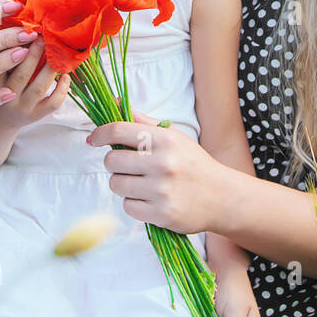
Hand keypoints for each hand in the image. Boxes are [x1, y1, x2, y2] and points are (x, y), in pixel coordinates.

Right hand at [0, 37, 71, 130]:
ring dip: (50, 67)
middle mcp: (6, 98)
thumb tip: (7, 22)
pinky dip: (62, 89)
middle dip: (34, 54)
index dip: (10, 49)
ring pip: (39, 87)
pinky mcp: (36, 116)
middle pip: (21, 74)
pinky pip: (52, 103)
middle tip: (41, 36)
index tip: (21, 33)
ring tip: (58, 50)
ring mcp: (22, 108)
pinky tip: (66, 75)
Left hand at [84, 109, 231, 234]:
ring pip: (116, 185)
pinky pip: (127, 206)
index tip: (94, 139)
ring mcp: (161, 191)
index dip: (100, 134)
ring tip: (141, 183)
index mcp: (165, 139)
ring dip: (123, 184)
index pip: (119, 131)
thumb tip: (113, 102)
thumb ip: (142, 121)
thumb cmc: (192, 163)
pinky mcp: (161, 214)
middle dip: (115, 164)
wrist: (222, 197)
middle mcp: (163, 163)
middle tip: (129, 166)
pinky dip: (134, 203)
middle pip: (111, 161)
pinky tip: (149, 199)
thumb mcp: (173, 136)